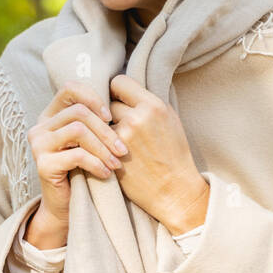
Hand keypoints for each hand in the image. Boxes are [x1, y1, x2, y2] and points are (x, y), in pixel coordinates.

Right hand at [25, 80, 128, 245]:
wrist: (68, 209)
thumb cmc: (85, 172)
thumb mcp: (90, 142)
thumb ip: (95, 120)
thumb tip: (121, 97)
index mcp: (50, 116)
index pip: (69, 89)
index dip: (93, 98)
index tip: (111, 116)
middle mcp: (40, 127)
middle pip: (78, 112)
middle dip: (106, 130)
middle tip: (123, 149)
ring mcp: (38, 145)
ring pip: (78, 130)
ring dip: (103, 148)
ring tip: (116, 163)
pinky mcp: (43, 164)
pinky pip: (76, 155)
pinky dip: (96, 164)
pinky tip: (106, 174)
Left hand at [108, 75, 209, 231]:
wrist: (174, 189)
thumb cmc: (174, 155)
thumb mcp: (170, 120)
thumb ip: (148, 103)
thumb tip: (126, 89)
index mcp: (154, 105)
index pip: (119, 82)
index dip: (116, 91)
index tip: (117, 101)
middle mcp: (137, 118)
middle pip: (107, 102)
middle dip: (110, 112)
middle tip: (116, 123)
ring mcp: (122, 137)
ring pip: (101, 123)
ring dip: (105, 130)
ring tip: (116, 140)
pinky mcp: (112, 155)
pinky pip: (98, 142)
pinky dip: (102, 146)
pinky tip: (110, 153)